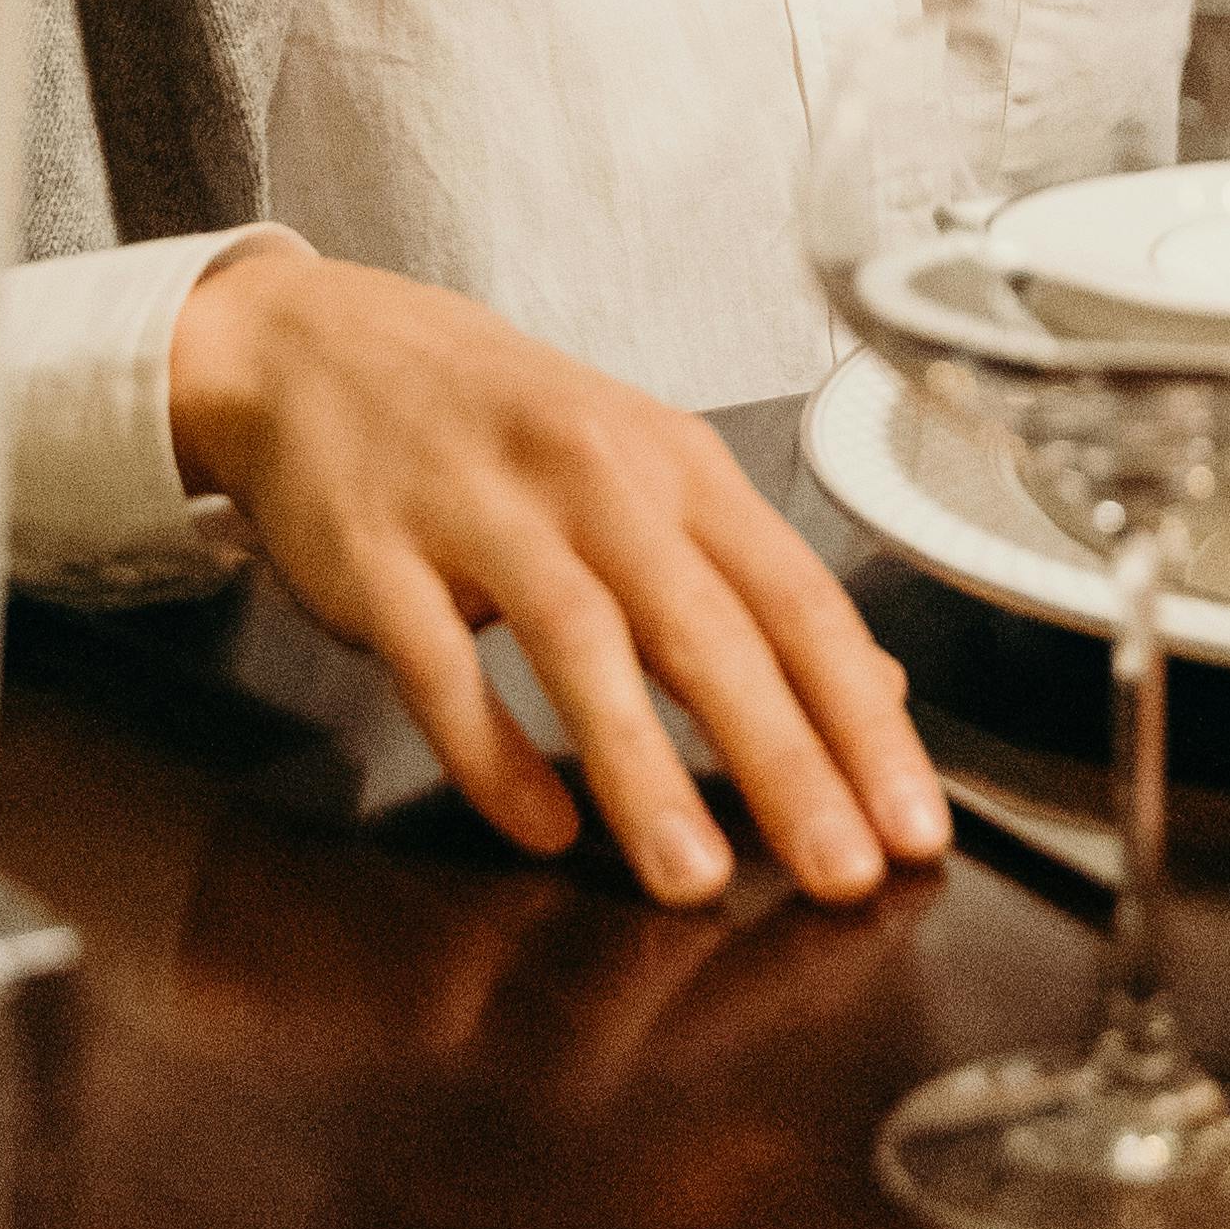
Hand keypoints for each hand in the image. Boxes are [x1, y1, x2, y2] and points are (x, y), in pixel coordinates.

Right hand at [165, 242, 951, 910]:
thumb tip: (874, 692)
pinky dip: (491, 752)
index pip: (796, 599)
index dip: (861, 718)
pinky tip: (540, 829)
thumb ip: (752, 584)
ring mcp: (481, 510)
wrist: (317, 348)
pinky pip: (440, 663)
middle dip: (783, 760)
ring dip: (643, 769)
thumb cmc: (500, 424)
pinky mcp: (380, 555)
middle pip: (707, 626)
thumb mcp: (644, 474)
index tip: (912, 826)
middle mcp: (592, 476)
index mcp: (675, 463)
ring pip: (581, 642)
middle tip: (840, 873)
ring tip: (695, 881)